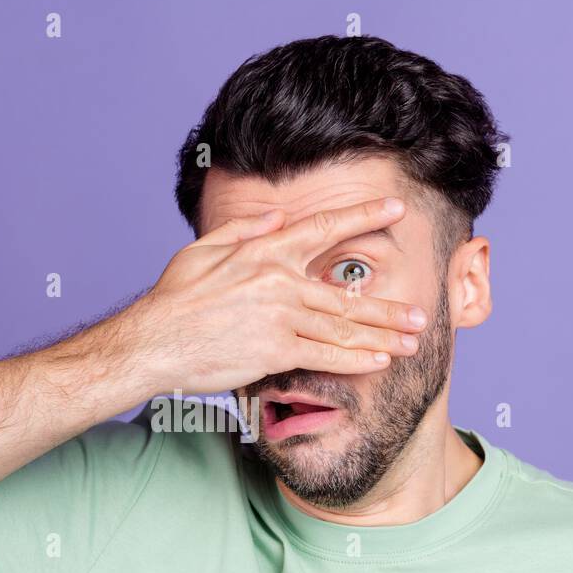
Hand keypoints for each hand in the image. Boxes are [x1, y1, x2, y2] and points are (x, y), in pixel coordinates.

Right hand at [117, 197, 424, 394]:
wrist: (152, 342)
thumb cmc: (173, 300)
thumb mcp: (202, 251)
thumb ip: (243, 230)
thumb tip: (277, 216)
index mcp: (263, 251)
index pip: (323, 228)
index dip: (363, 217)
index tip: (395, 211)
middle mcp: (278, 280)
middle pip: (345, 294)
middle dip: (387, 306)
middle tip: (419, 313)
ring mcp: (279, 316)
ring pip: (342, 327)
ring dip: (381, 336)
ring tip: (410, 341)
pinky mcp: (274, 350)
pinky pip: (325, 355)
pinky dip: (355, 359)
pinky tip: (378, 361)